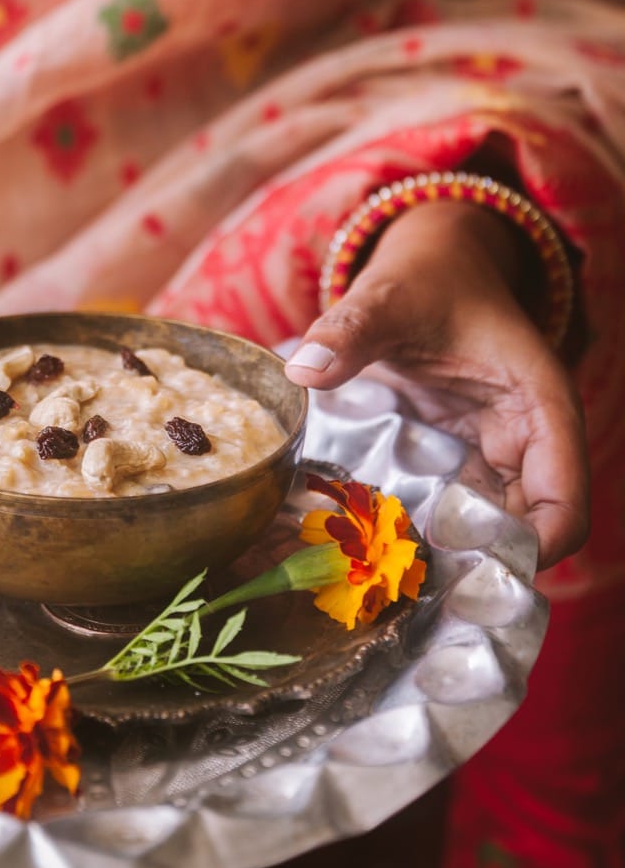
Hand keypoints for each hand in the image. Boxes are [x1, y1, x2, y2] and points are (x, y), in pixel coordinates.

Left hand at [284, 200, 586, 569]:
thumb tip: (303, 366)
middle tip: (417, 600)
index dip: (531, 548)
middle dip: (482, 568)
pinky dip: (424, 534)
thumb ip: (351, 329)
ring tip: (390, 591)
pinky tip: (375, 556)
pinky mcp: (460, 461)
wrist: (430, 267)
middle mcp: (527, 442)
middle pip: (529, 532)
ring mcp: (494, 456)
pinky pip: (453, 510)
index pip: (564, 503)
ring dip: (450, 559)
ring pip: (489, 529)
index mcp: (540, 407)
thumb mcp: (390, 297)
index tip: (468, 571)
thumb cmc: (428, 279)